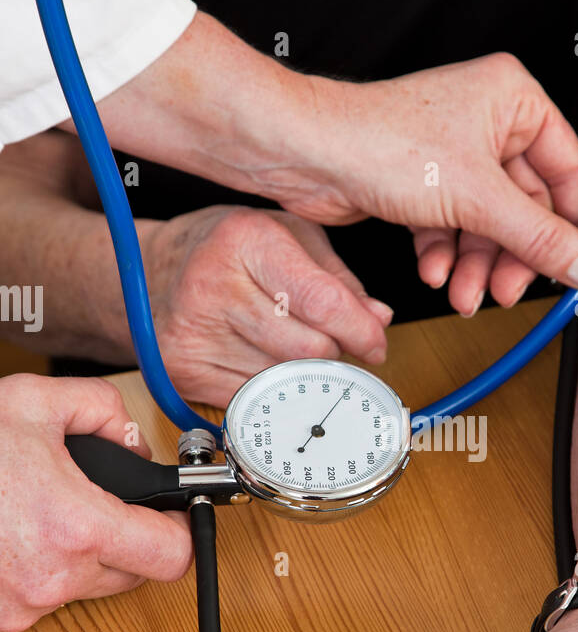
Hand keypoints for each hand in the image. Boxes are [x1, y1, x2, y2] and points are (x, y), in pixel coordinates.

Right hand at [0, 375, 191, 631]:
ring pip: (86, 588)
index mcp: (75, 527)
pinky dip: (40, 571)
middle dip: (126, 539)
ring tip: (39, 513)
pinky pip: (43, 599)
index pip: (171, 557)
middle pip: (133, 575)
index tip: (173, 519)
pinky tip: (15, 536)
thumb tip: (130, 437)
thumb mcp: (32, 399)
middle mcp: (53, 579)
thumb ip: (100, 407)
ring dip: (79, 557)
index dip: (180, 533)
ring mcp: (22, 607)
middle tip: (95, 503)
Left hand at [93, 19, 577, 312]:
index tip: (576, 264)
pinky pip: (454, 228)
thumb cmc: (377, 140)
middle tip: (508, 289)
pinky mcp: (424, 183)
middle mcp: (486, 123)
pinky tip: (433, 271)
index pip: (569, 169)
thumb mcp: (478, 199)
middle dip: (511, 255)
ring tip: (464, 291)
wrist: (306, 154)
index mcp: (513, 101)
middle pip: (526, 206)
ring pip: (488, 224)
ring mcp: (454, 155)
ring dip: (477, 265)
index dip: (572, 223)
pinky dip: (446, 255)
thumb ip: (541, 239)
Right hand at [143, 205, 393, 405]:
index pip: (323, 302)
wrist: (146, 270)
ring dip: (302, 371)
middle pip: (308, 348)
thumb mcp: (287, 235)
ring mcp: (194, 333)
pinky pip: (253, 396)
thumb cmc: (225, 248)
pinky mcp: (182, 370)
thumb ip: (338, 278)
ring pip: (283, 378)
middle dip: (333, 351)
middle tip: (331, 340)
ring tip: (290, 343)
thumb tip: (378, 319)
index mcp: (245, 240)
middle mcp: (214, 285)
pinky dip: (270, 386)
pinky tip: (262, 360)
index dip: (360, 331)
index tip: (375, 344)